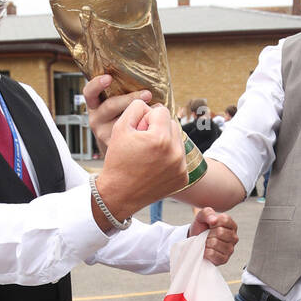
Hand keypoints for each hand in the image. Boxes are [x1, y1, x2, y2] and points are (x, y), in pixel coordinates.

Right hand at [83, 74, 152, 155]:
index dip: (97, 84)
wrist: (120, 149)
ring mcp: (103, 134)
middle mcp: (96, 119)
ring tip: (154, 111)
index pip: (90, 92)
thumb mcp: (117, 103)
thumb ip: (122, 92)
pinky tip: (151, 126)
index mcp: (95, 105)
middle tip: (148, 94)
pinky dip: (142, 129)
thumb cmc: (121, 117)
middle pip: (110, 106)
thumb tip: (144, 86)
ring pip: (120, 122)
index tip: (108, 77)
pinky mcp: (114, 146)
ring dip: (138, 115)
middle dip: (130, 99)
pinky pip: (129, 137)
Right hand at [97, 100, 186, 221]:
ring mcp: (181, 167)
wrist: (119, 195)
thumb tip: (151, 106)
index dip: (147, 118)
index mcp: (160, 138)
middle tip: (143, 143)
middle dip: (158, 129)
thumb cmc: (117, 161)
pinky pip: (180, 157)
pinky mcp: (183, 177)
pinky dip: (170, 158)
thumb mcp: (120, 127)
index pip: (162, 111)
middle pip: (172, 124)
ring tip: (149, 154)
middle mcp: (175, 152)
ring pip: (177, 140)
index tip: (138, 131)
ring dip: (165, 142)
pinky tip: (155, 166)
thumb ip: (136, 108)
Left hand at [188, 208, 238, 265]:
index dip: (212, 221)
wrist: (195, 241)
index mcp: (231, 225)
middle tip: (207, 235)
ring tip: (207, 242)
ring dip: (206, 242)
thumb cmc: (201, 228)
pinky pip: (213, 254)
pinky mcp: (224, 259)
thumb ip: (208, 213)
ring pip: (215, 243)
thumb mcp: (202, 216)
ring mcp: (230, 249)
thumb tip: (214, 220)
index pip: (224, 220)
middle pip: (220, 232)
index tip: (210, 224)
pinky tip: (206, 250)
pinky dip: (206, 252)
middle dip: (209, 233)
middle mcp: (234, 237)